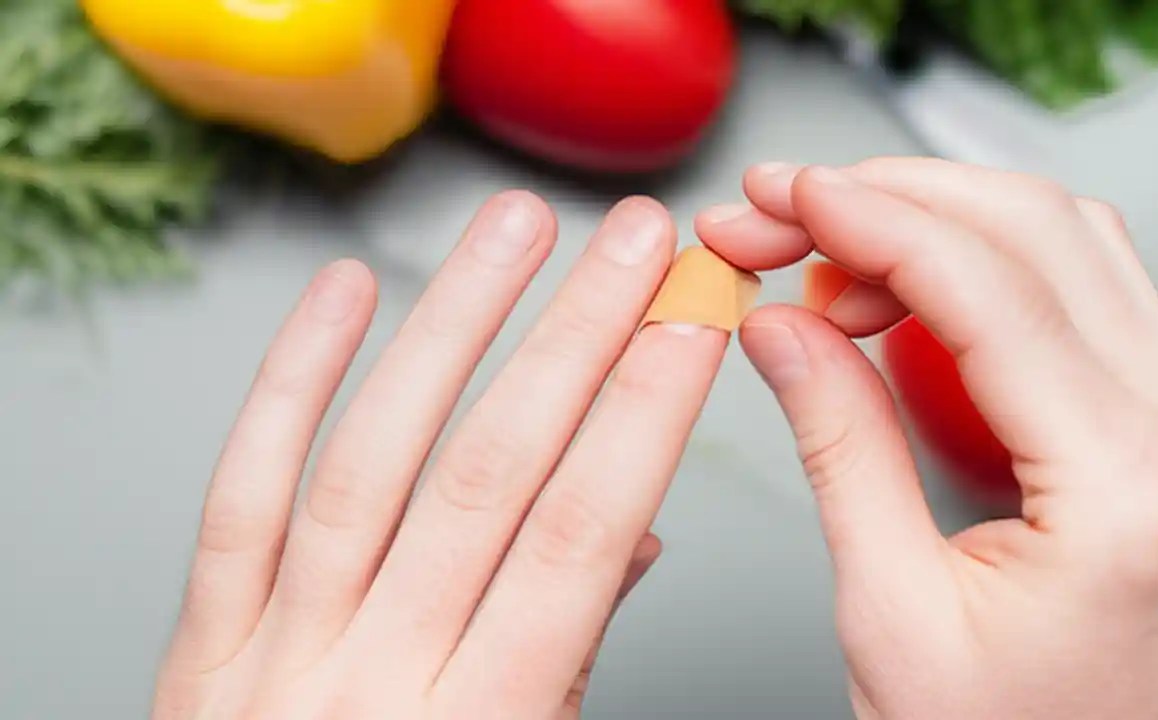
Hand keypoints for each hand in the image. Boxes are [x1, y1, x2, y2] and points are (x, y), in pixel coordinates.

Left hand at [155, 193, 725, 718]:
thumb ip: (578, 659)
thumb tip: (625, 538)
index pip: (576, 541)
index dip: (640, 422)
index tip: (690, 330)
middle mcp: (374, 679)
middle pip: (490, 477)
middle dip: (575, 341)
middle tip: (634, 244)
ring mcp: (276, 653)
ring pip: (372, 458)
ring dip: (452, 327)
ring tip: (515, 232)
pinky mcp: (204, 642)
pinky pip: (241, 495)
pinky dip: (290, 383)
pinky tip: (343, 295)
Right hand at [697, 158, 1157, 718]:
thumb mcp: (890, 610)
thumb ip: (838, 445)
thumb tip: (782, 326)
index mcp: (1124, 488)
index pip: (989, 290)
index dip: (870, 220)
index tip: (783, 198)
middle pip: (1039, 231)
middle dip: (893, 198)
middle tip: (779, 213)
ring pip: (1062, 243)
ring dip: (934, 220)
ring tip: (821, 257)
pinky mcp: (1149, 430)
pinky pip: (1070, 293)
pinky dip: (971, 265)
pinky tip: (890, 295)